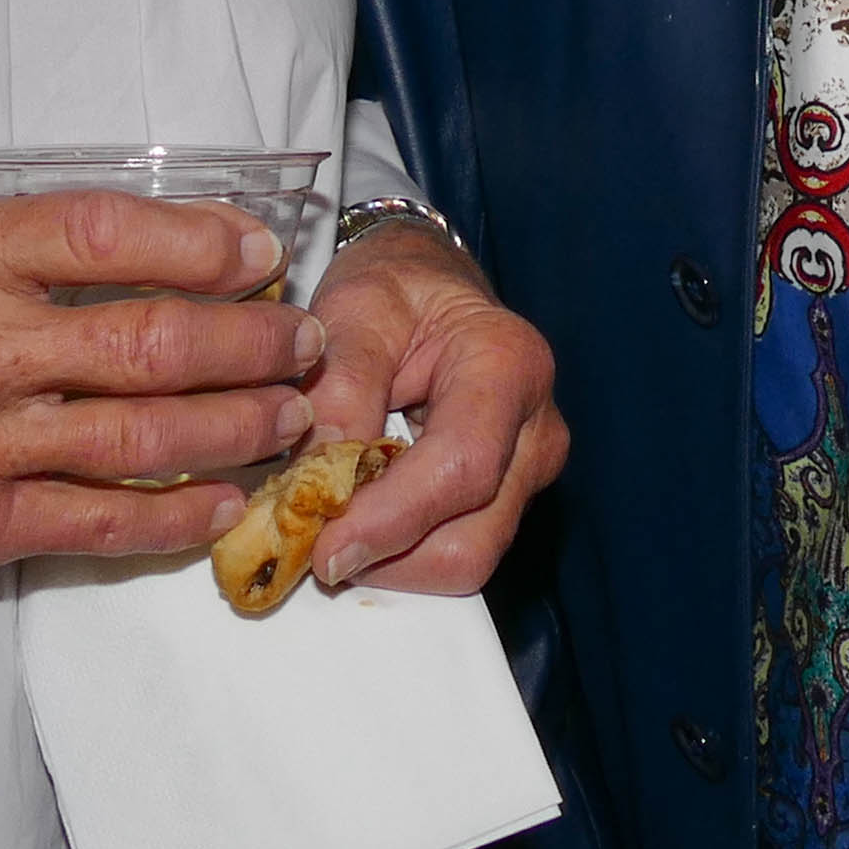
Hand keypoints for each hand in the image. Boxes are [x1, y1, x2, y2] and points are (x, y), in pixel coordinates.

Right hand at [0, 190, 324, 683]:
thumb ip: (3, 254)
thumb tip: (135, 248)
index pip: (113, 232)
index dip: (209, 239)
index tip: (263, 250)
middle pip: (158, 338)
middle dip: (256, 341)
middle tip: (307, 337)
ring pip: (150, 432)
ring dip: (242, 424)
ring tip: (292, 413)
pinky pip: (102, 523)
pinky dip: (178, 513)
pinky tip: (226, 500)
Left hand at [300, 219, 571, 592]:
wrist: (431, 287)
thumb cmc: (395, 290)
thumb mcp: (354, 310)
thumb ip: (339, 386)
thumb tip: (316, 479)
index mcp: (509, 366)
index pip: (462, 468)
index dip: (392, 520)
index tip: (323, 548)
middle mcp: (537, 431)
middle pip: (473, 541)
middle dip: (386, 556)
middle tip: (311, 535)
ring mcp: (529, 474)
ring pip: (464, 560)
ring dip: (388, 561)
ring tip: (333, 516)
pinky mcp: (506, 502)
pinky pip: (452, 554)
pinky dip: (397, 554)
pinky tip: (359, 514)